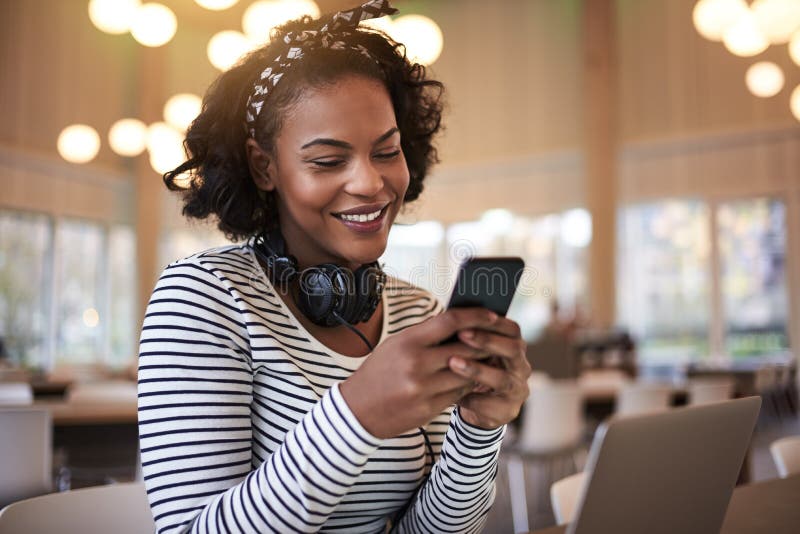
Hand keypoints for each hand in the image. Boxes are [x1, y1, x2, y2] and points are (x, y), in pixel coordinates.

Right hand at [339, 308, 500, 438]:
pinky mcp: (429, 409)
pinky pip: (459, 394)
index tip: (491, 314)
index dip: (476, 316)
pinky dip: (467, 385)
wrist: (356, 410)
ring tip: (486, 358)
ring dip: (480, 366)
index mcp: (409, 341)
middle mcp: (417, 364)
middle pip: (466, 348)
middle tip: (496, 338)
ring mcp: (424, 389)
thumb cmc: (379, 372)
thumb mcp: (396, 345)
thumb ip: (426, 335)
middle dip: (484, 343)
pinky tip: (470, 379)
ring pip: (467, 374)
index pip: (451, 321)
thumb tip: (460, 323)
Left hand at [447, 317, 530, 429]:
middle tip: (462, 334)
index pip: (512, 329)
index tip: (470, 317)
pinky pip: (492, 406)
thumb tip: (448, 315)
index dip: (494, 323)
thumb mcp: (472, 352)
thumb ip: (468, 337)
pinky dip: (472, 399)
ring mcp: (518, 390)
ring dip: (477, 369)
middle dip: (487, 341)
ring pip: (503, 379)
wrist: (477, 407)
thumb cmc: (472, 370)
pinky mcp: (509, 411)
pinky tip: (455, 395)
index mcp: (514, 347)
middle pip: (513, 349)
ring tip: (453, 362)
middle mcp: (521, 367)